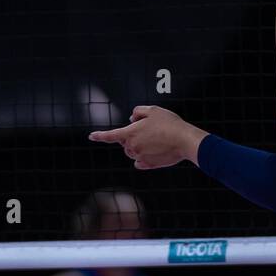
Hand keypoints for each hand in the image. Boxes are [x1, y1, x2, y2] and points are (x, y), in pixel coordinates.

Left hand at [88, 105, 207, 169]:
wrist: (184, 141)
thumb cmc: (170, 124)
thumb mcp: (153, 110)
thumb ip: (138, 112)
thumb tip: (131, 119)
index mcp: (130, 133)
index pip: (111, 135)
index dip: (100, 135)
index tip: (91, 136)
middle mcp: (132, 147)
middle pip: (125, 143)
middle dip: (133, 137)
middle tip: (151, 130)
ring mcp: (139, 157)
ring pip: (133, 152)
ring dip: (140, 146)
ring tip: (158, 139)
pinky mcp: (148, 165)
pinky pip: (140, 162)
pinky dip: (145, 157)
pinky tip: (156, 151)